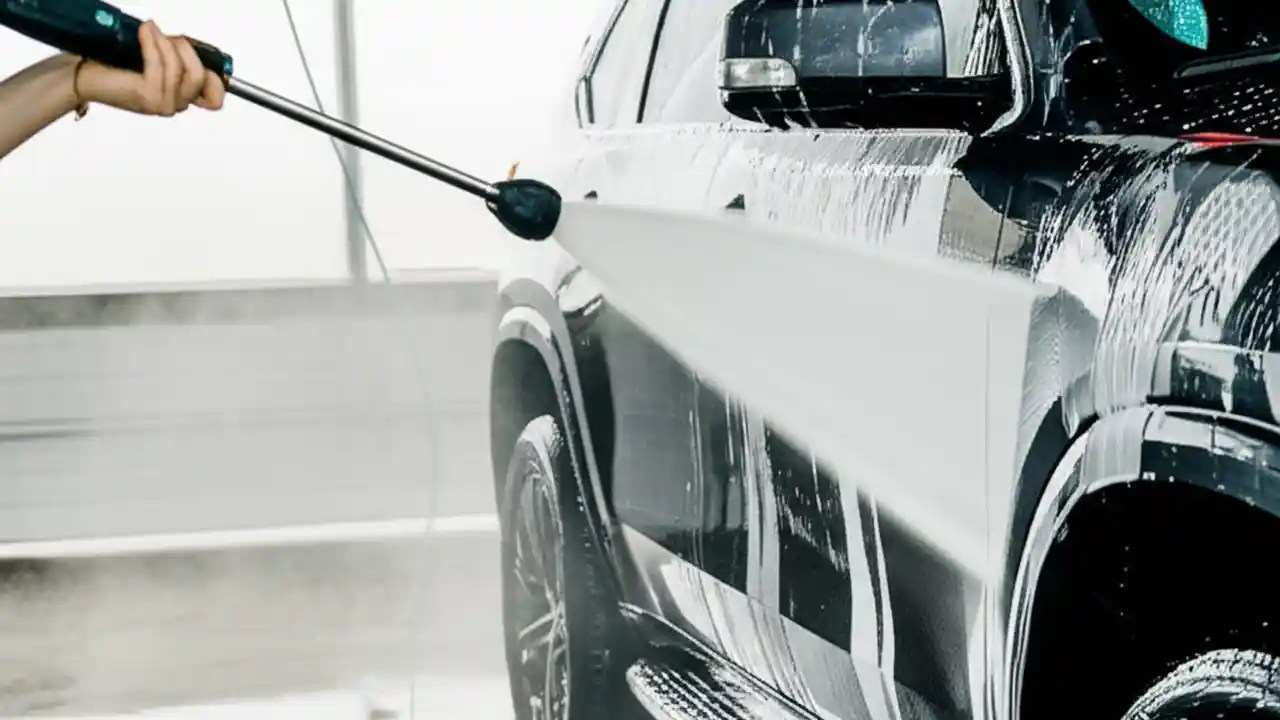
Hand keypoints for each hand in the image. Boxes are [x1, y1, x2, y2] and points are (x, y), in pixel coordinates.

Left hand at [73, 20, 225, 115]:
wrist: (86, 77)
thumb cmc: (117, 68)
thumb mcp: (156, 63)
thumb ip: (177, 61)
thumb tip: (189, 46)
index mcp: (181, 98)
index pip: (215, 98)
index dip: (214, 77)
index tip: (199, 56)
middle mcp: (175, 105)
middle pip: (200, 76)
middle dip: (186, 49)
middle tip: (169, 37)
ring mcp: (162, 104)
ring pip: (179, 68)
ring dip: (165, 42)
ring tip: (151, 31)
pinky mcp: (148, 96)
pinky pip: (159, 64)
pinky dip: (153, 42)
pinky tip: (146, 31)